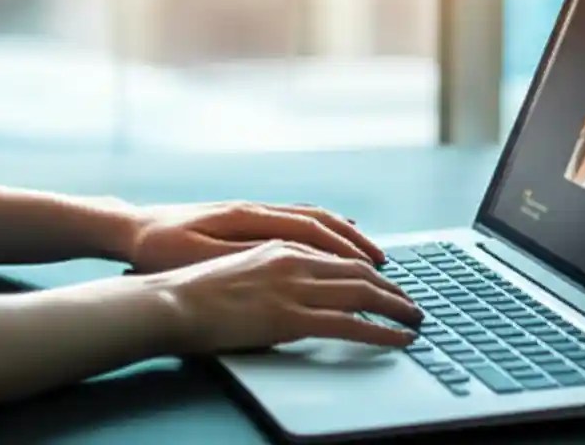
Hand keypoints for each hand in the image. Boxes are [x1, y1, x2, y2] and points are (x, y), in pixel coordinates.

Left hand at [120, 200, 385, 272]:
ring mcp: (251, 211)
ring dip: (343, 234)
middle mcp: (255, 209)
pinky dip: (323, 230)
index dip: (344, 247)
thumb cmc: (157, 249)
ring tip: (370, 254)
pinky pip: (295, 220)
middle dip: (354, 241)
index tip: (372, 266)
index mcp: (247, 217)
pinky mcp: (244, 219)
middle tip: (384, 264)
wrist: (128, 229)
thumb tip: (281, 258)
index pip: (310, 228)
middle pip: (319, 219)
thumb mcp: (195, 257)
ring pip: (310, 217)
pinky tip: (333, 242)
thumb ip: (239, 258)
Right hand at [154, 240, 421, 352]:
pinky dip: (381, 332)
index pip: (338, 255)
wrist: (168, 301)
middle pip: (358, 271)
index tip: (386, 281)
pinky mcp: (291, 317)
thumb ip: (268, 271)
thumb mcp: (238, 267)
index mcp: (280, 246)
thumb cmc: (192, 291)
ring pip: (362, 293)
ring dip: (395, 307)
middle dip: (390, 288)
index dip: (367, 269)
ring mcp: (294, 287)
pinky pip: (349, 324)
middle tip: (411, 303)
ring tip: (416, 319)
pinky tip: (399, 339)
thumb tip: (286, 288)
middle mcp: (293, 259)